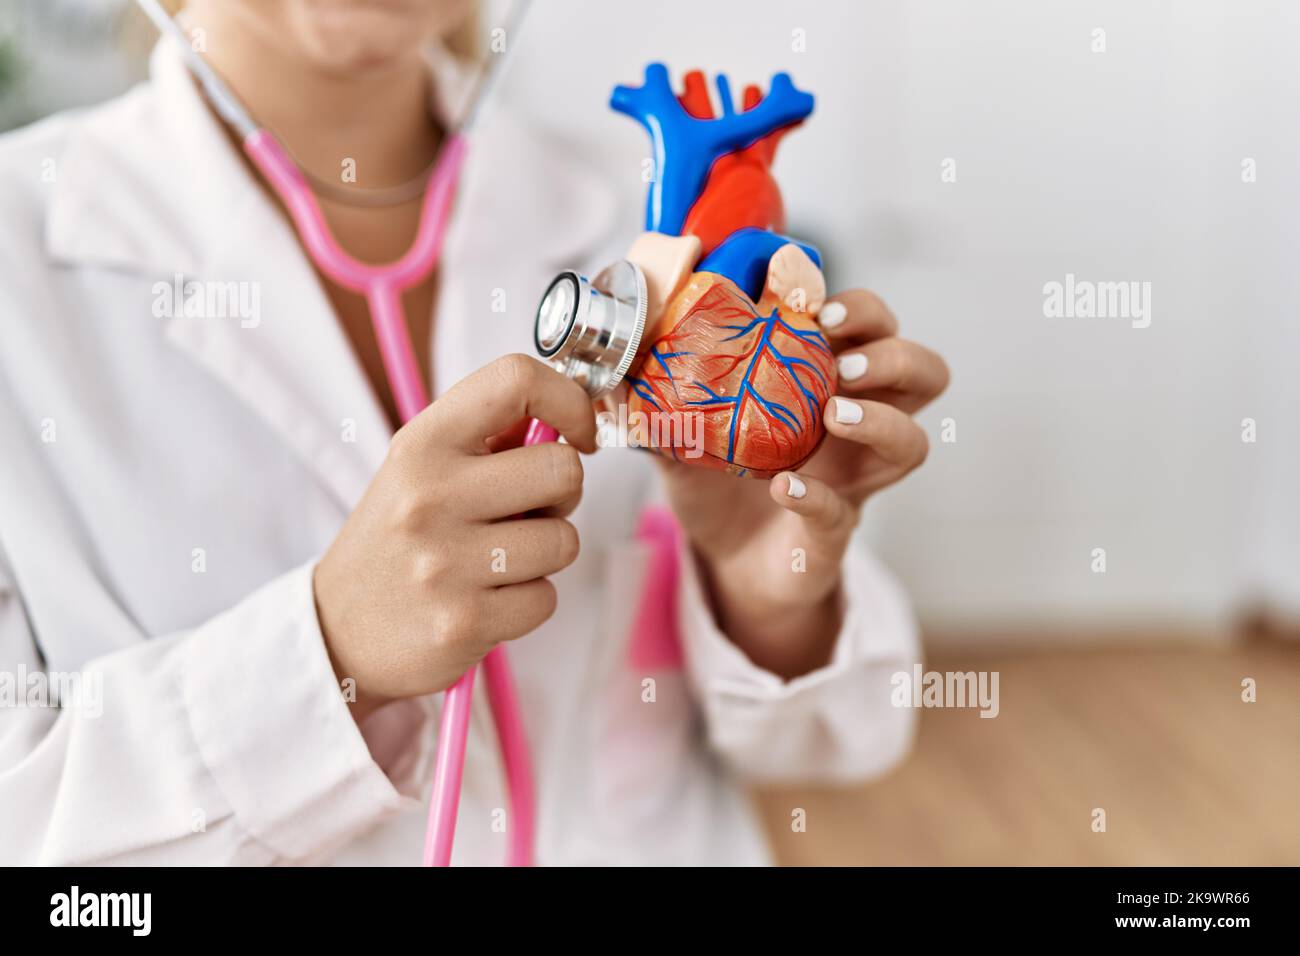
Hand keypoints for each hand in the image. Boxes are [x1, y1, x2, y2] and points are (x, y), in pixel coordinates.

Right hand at [314, 355, 596, 720]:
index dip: (569, 401)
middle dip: (562, 494)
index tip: (578, 434)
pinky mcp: (464, 622)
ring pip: (563, 541)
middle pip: (562, 470)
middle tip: (528, 510)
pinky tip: (488, 598)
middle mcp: (429, 496)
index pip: (515, 380)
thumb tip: (568, 413)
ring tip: (499, 559)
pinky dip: (528, 601)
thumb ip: (487, 437)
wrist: (337, 629)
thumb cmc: (399, 538)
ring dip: (545, 554)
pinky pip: (546, 598)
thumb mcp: (420, 468)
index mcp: (422, 444)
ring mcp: (444, 563)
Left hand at [659, 290, 948, 676]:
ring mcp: (853, 481)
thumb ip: (659, 402)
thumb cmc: (724, 488)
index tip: (820, 308)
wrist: (729, 566)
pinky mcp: (833, 532)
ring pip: (913, 442)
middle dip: (891, 355)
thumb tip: (614, 369)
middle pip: (922, 373)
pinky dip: (815, 496)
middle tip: (841, 360)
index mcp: (827, 385)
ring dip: (879, 419)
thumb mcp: (687, 433)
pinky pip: (843, 511)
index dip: (863, 311)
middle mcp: (856, 428)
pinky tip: (784, 486)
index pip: (875, 330)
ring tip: (832, 414)